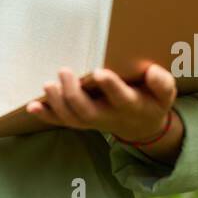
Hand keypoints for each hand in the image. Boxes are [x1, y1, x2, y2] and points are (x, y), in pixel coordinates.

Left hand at [26, 61, 177, 142]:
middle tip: (64, 71)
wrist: (143, 126)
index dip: (111, 87)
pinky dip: (47, 115)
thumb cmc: (151, 101)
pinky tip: (33, 106)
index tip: (100, 72)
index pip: (122, 98)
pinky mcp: (82, 121)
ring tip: (48, 85)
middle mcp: (110, 116)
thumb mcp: (165, 94)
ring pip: (73, 118)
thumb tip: (152, 72)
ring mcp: (94, 121)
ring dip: (57, 104)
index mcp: (132, 105)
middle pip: (88, 112)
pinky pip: (63, 122)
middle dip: (73, 94)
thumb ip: (162, 83)